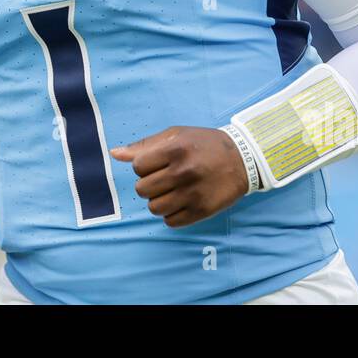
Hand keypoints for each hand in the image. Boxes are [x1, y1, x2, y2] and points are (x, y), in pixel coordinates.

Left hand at [111, 126, 249, 227]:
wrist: (243, 159)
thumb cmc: (204, 144)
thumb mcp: (176, 136)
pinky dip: (171, 214)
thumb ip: (144, 145)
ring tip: (171, 192)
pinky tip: (181, 202)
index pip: (138, 167)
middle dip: (149, 185)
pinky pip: (171, 222)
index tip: (157, 164)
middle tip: (164, 179)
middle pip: (142, 189)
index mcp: (175, 150)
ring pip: (154, 208)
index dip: (144, 167)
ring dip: (158, 201)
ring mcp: (193, 194)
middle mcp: (183, 172)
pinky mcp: (202, 211)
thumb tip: (114, 154)